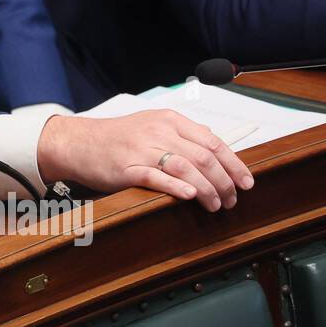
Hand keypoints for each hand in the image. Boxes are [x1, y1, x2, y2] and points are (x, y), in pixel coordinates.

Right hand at [36, 110, 254, 211]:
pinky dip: (177, 187)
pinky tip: (190, 195)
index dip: (234, 164)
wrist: (79, 142)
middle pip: (204, 156)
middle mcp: (159, 131)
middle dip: (225, 182)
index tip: (246, 182)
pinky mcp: (127, 167)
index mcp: (169, 120)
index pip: (212, 141)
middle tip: (232, 200)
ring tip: (216, 205)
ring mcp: (142, 149)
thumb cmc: (116, 137)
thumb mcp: (152, 124)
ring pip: (186, 168)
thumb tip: (213, 138)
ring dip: (207, 189)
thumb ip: (182, 131)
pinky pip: (157, 177)